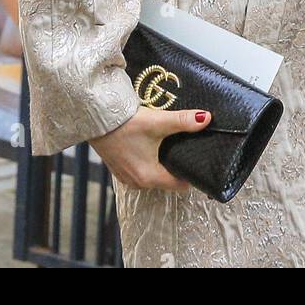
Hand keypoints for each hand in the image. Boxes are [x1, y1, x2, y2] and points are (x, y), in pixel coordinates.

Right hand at [89, 105, 211, 190]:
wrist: (97, 120)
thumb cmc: (126, 124)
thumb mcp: (159, 122)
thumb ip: (184, 121)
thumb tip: (206, 118)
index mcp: (149, 177)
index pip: (179, 185)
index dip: (191, 175)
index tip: (199, 162)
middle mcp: (137, 182)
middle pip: (166, 181)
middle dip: (177, 168)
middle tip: (188, 150)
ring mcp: (126, 177)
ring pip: (153, 176)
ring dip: (162, 165)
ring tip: (172, 147)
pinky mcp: (119, 168)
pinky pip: (140, 170)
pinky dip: (149, 162)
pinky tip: (153, 146)